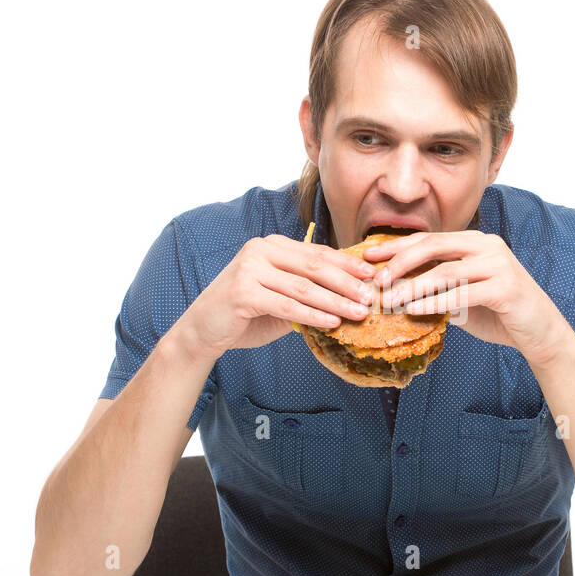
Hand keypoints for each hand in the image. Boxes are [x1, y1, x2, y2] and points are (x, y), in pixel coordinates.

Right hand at [181, 235, 376, 359]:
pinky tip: (332, 322)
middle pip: (314, 266)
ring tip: (358, 312)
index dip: (347, 263)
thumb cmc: (246, 314)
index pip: (317, 252)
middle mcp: (260, 250)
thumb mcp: (280, 298)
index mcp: (272, 245)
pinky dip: (312, 315)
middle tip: (370, 296)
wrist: (202, 329)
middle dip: (347, 282)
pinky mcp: (243, 293)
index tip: (372, 274)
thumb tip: (350, 296)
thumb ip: (307, 292)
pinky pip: (287, 305)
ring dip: (335, 301)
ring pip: (304, 287)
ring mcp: (249, 269)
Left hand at [362, 230, 574, 365]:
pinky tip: (413, 311)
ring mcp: (498, 264)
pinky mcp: (505, 287)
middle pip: (434, 245)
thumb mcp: (463, 296)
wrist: (541, 334)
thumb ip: (438, 288)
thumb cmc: (500, 314)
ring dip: (412, 286)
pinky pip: (462, 294)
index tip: (368, 257)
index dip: (397, 247)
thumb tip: (396, 291)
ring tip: (388, 300)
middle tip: (376, 279)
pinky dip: (435, 303)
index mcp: (476, 242)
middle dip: (399, 261)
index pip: (429, 238)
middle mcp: (487, 246)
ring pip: (445, 271)